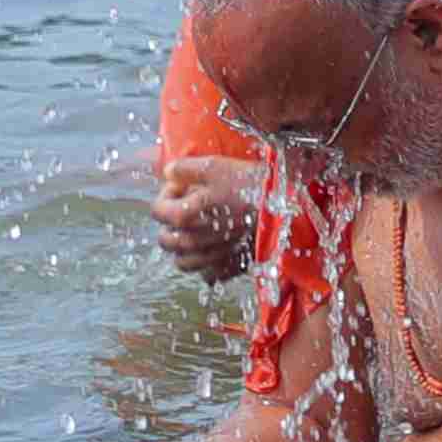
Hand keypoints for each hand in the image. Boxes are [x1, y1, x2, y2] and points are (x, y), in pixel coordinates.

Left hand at [150, 153, 263, 277]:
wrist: (285, 207)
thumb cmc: (250, 184)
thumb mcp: (215, 166)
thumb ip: (185, 169)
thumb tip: (169, 173)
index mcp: (185, 216)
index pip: (157, 212)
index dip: (166, 196)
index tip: (183, 187)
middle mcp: (193, 241)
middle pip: (166, 240)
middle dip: (171, 224)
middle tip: (189, 210)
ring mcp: (211, 258)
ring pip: (183, 262)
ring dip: (185, 248)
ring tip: (199, 232)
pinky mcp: (230, 268)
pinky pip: (208, 275)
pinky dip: (207, 266)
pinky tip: (216, 249)